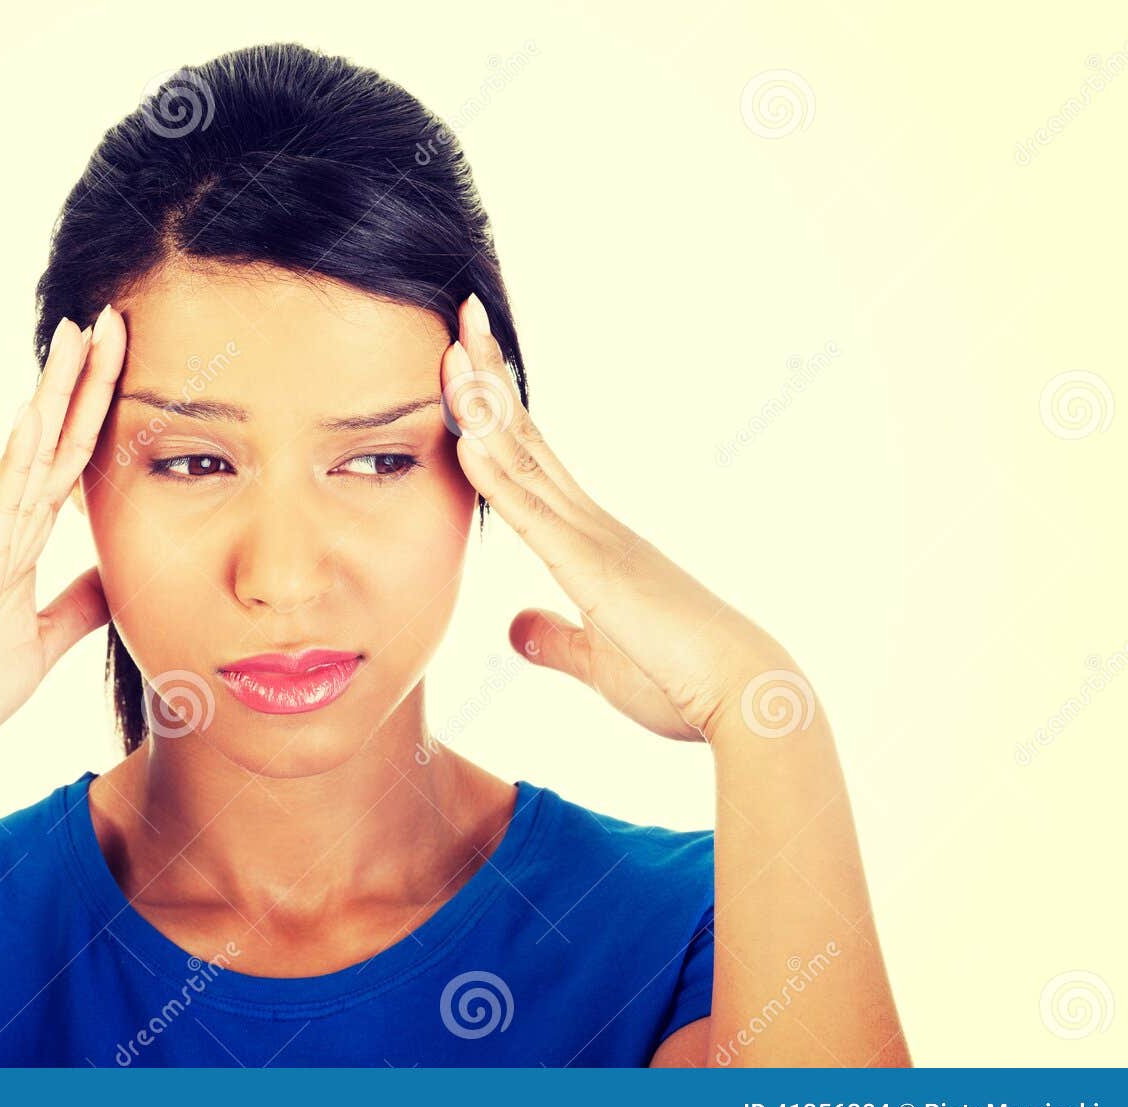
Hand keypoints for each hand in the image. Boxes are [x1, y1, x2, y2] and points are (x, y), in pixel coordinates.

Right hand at [0, 307, 122, 769]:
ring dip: (55, 392)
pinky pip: (0, 499)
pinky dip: (20, 454)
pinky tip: (36, 410)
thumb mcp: (41, 643)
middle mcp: (0, 524)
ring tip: (79, 334)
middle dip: (84, 380)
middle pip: (54, 438)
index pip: (70, 462)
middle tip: (111, 318)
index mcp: (19, 541)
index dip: (96, 413)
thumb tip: (116, 575)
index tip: (121, 362)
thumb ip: (77, 606)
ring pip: (29, 450)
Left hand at [442, 294, 794, 743]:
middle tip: (462, 315)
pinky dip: (498, 478)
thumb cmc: (682, 682)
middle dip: (488, 378)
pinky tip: (466, 441)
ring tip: (453, 345)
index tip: (467, 364)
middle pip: (527, 437)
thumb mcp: (597, 661)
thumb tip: (514, 629)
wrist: (747, 697)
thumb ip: (555, 640)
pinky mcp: (595, 571)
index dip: (496, 413)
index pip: (532, 461)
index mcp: (593, 542)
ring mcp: (596, 540)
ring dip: (484, 406)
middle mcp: (595, 524)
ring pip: (527, 459)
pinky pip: (535, 518)